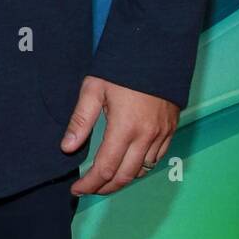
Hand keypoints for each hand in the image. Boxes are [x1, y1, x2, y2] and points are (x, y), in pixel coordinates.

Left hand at [59, 75, 177, 195]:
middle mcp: (146, 136)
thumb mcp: (94, 88)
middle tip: (89, 188)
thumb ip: (81, 120)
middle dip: (105, 188)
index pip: (106, 168)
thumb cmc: (121, 67)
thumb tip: (67, 148)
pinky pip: (156, 158)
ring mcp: (161, 134)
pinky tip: (128, 163)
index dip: (90, 184)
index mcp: (125, 128)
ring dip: (123, 178)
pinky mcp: (171, 129)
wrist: (156, 49)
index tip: (77, 189)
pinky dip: (140, 166)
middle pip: (125, 176)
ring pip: (142, 170)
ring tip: (105, 177)